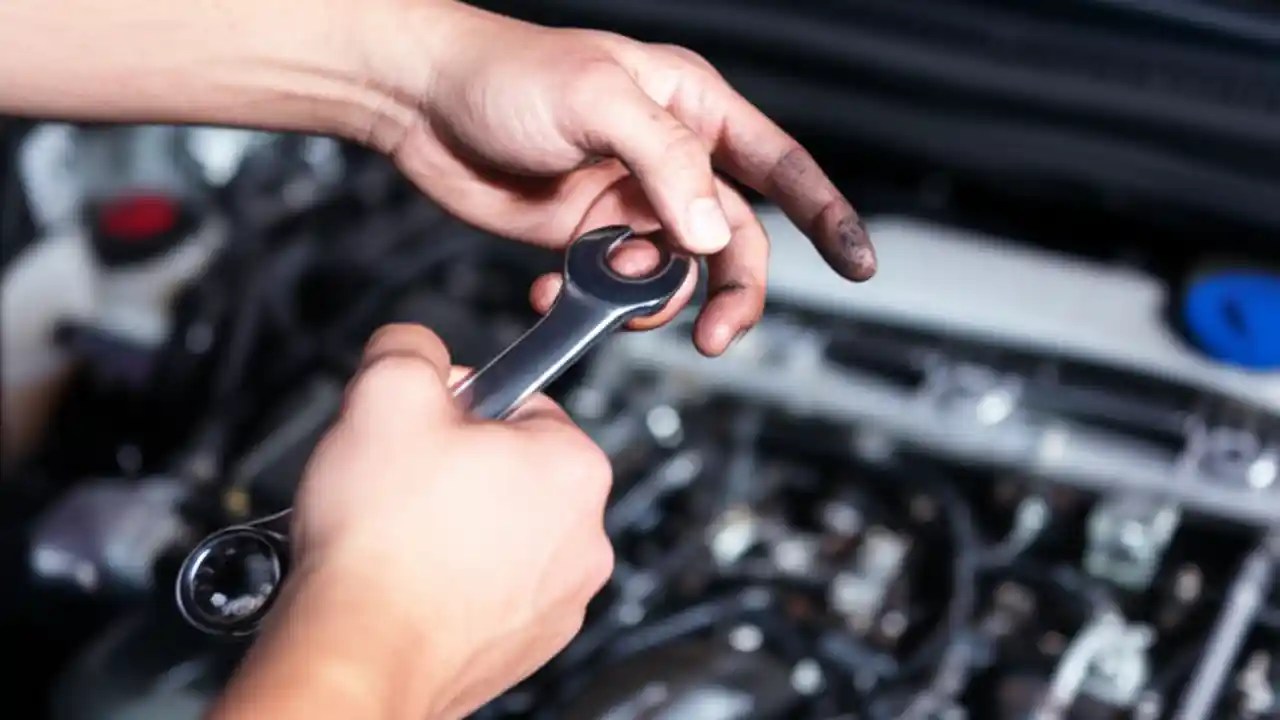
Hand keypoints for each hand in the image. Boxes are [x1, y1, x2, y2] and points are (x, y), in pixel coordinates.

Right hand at [212, 324, 613, 719]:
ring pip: (502, 530)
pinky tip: (411, 578)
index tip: (425, 424)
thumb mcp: (387, 390)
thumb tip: (416, 346)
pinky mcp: (526, 644)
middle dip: (456, 464)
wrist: (359, 652)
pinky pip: (491, 588)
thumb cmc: (382, 542)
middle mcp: (585, 536)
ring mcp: (560, 598)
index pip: (522, 398)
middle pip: (514, 466)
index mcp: (573, 464)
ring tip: (402, 534)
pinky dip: (454, 579)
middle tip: (401, 480)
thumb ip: (411, 346)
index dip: (459, 404)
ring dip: (455, 523)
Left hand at [370, 1, 875, 355]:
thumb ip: (665, 165)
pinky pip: (616, 287)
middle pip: (734, 240)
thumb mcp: (598, 100)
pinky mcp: (584, 238)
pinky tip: (555, 289)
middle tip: (714, 335)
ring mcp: (628, 202)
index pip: (780, 165)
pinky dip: (597, 303)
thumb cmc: (506, 74)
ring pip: (676, 273)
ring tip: (604, 286)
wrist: (422, 105)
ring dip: (651, 297)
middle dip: (731, 291)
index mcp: (693, 110)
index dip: (827, 216)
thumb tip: (710, 235)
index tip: (860, 264)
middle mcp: (670, 160)